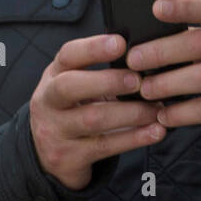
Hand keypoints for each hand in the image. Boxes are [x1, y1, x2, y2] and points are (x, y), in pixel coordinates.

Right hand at [29, 33, 165, 190]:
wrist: (45, 156)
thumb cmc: (72, 111)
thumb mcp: (76, 87)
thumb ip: (101, 73)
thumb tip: (146, 61)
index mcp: (53, 76)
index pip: (67, 55)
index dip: (93, 47)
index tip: (121, 43)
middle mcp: (47, 102)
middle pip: (69, 86)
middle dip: (107, 81)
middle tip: (138, 80)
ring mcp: (55, 131)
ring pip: (92, 119)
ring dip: (131, 113)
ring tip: (156, 109)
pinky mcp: (68, 158)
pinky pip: (105, 146)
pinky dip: (134, 138)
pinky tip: (155, 131)